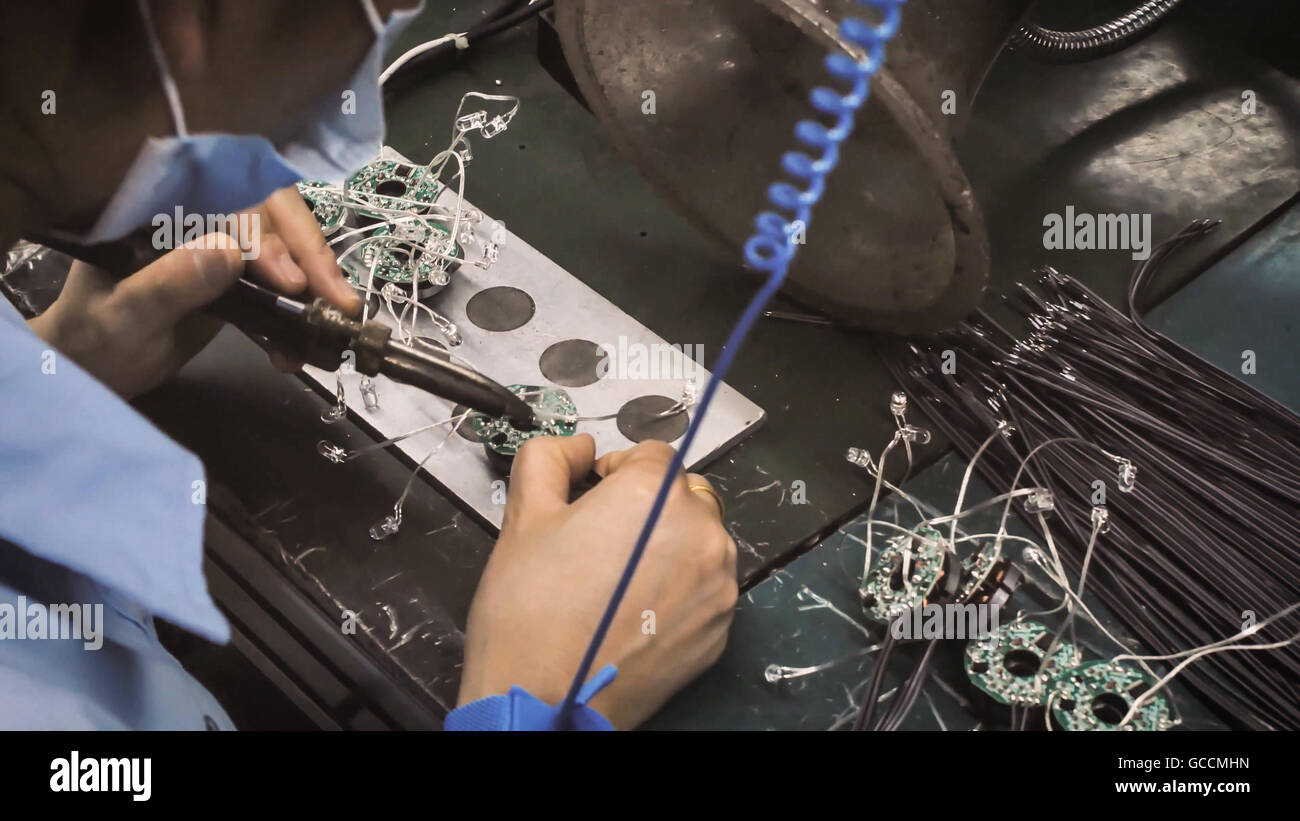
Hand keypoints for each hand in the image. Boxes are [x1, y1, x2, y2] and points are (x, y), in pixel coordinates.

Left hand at [28, 186, 357, 397]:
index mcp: (162, 206)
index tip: (288, 279)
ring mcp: (219, 250)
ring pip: (282, 252)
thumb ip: (170, 283)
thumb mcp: (123, 314)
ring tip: (331, 329)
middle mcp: (198, 217)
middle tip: (338, 302)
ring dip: (312, 289)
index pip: (228, 195)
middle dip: (308, 256)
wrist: (90, 370)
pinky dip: (292, 323)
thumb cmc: (90, 337)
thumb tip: (229, 251)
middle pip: (268, 217)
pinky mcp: (234, 284)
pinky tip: (292, 354)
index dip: (268, 229)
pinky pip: (275, 293)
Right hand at [458, 435, 737, 728]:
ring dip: (670, 547)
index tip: (593, 498)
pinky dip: (680, 592)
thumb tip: (579, 448)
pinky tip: (636, 612)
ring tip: (619, 582)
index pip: (650, 455)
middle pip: (684, 495)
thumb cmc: (530, 614)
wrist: (544, 700)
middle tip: (603, 541)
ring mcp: (717, 584)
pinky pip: (706, 590)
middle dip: (649, 507)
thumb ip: (550, 459)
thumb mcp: (524, 517)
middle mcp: (699, 531)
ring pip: (701, 541)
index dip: (616, 473)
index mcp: (653, 492)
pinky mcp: (720, 628)